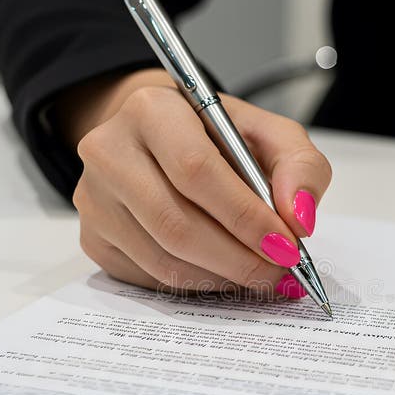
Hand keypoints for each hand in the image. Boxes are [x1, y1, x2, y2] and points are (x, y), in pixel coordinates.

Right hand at [58, 69, 331, 296]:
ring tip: (259, 276)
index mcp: (152, 109)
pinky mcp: (93, 238)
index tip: (287, 246)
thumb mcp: (269, 135)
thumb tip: (299, 219)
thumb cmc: (218, 138)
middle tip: (280, 274)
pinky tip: (223, 273)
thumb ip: (300, 167)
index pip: (196, 170)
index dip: (245, 216)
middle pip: (175, 224)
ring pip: (162, 259)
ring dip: (221, 278)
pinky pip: (149, 277)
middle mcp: (109, 150)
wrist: (162, 141)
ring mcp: (93, 198)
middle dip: (238, 259)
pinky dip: (196, 284)